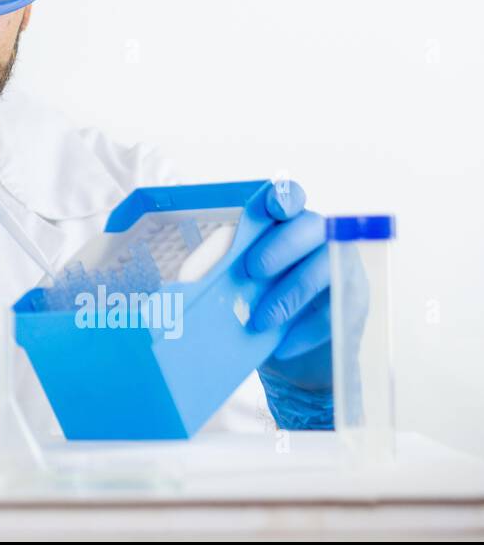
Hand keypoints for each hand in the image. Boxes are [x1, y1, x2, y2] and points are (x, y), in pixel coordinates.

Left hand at [243, 180, 334, 427]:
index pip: (292, 197)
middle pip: (312, 226)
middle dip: (283, 245)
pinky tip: (280, 346)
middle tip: (251, 269)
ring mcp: (342, 267)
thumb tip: (191, 277)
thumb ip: (226, 270)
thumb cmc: (258, 301)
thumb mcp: (239, 283)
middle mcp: (320, 238)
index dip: (284, 197)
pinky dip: (304, 331)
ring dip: (291, 294)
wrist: (289, 347)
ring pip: (327, 268)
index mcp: (288, 222)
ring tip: (259, 320)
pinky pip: (333, 313)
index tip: (271, 206)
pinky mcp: (352, 303)